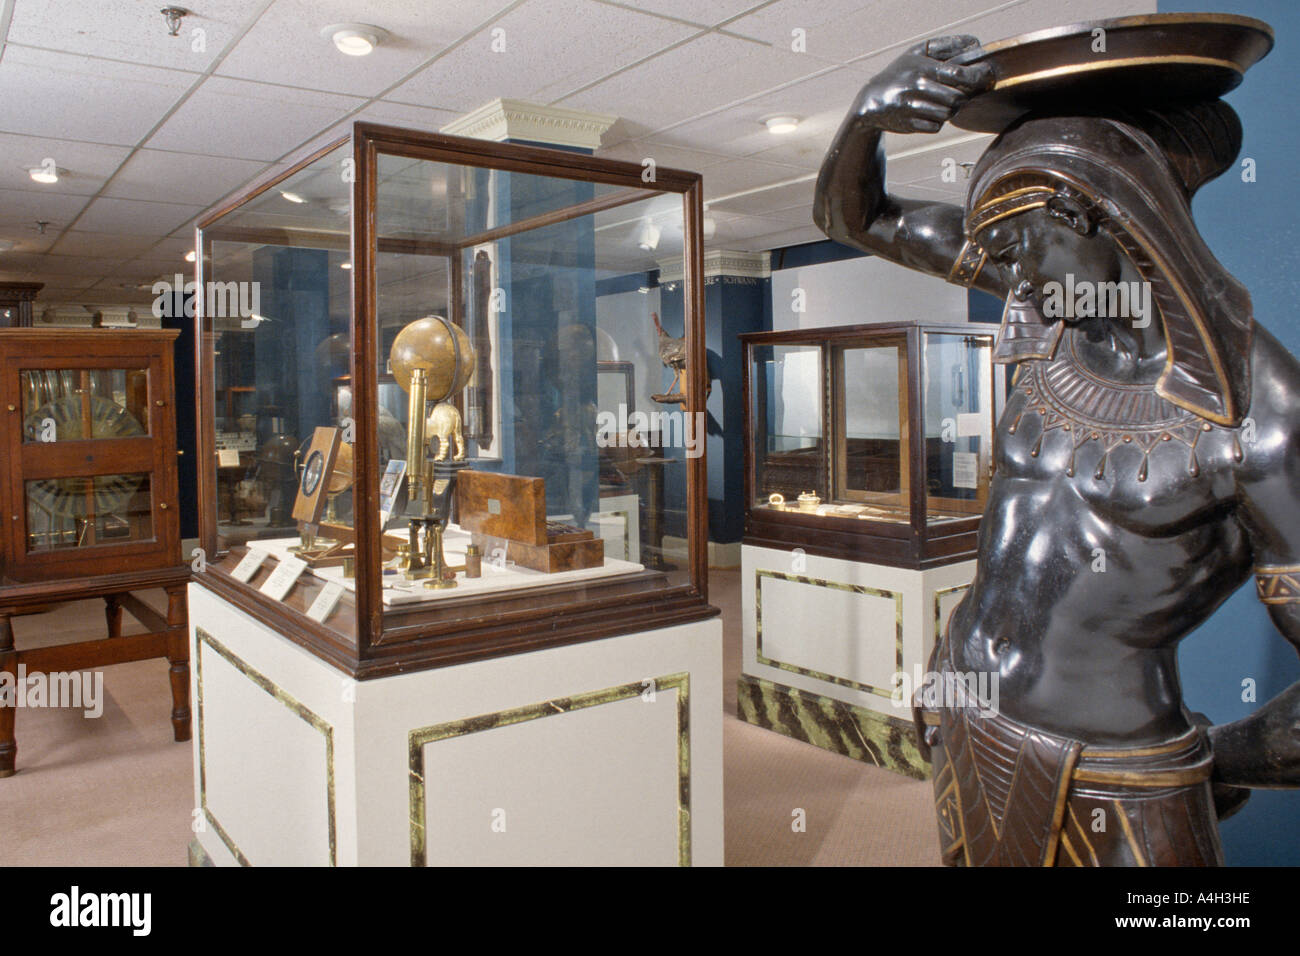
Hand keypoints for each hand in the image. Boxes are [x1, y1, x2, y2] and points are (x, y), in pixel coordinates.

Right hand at [851, 35, 993, 133]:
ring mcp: (913, 107)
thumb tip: (975, 45)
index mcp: (923, 68)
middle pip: (957, 98)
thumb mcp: (918, 52)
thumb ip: (947, 46)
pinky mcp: (910, 124)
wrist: (872, 101)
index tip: (985, 75)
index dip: (978, 76)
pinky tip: (928, 113)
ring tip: (942, 102)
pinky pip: (935, 127)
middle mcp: (918, 87)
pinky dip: (936, 122)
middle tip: (960, 93)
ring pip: (948, 114)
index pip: (959, 74)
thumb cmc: (901, 73)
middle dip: (963, 97)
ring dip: (950, 110)